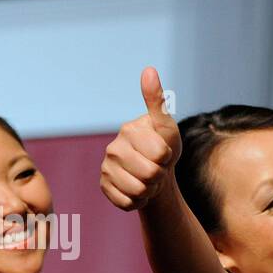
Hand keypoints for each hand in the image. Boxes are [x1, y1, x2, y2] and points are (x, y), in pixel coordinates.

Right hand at [101, 66, 181, 210]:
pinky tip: (138, 190)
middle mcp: (113, 148)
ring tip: (148, 179)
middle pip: (150, 173)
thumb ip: (158, 102)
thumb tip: (149, 70)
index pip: (160, 153)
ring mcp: (106, 168)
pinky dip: (138, 201)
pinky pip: (128, 203)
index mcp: (129, 130)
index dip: (168, 157)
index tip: (163, 152)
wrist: (155, 173)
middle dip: (160, 174)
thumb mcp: (166, 127)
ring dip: (150, 189)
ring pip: (139, 190)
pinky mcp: (104, 187)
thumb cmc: (163, 147)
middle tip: (156, 167)